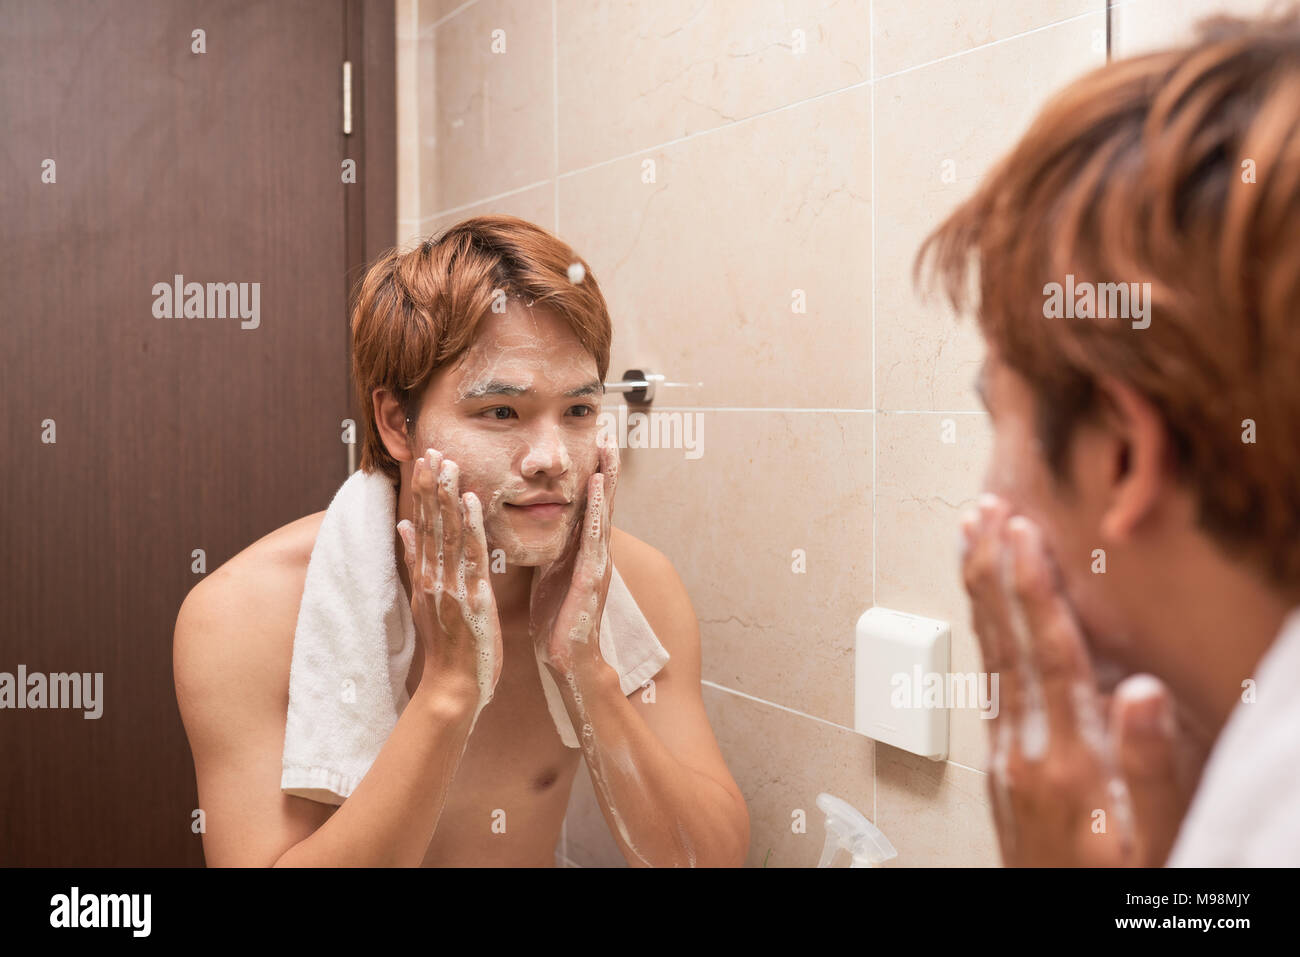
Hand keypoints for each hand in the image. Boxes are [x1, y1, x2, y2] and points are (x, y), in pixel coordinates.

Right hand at [397, 449, 503, 715]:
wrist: (454, 687)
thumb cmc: (449, 647)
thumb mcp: (428, 600)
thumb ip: (416, 562)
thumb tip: (403, 527)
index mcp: (426, 576)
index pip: (422, 524)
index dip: (424, 491)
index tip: (425, 459)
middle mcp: (433, 576)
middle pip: (430, 522)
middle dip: (432, 484)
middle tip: (432, 448)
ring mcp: (450, 586)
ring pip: (447, 533)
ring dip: (448, 496)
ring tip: (448, 463)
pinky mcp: (471, 597)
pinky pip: (470, 556)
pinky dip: (470, 527)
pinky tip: (472, 501)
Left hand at [529, 431, 619, 676]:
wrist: (569, 659)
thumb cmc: (558, 620)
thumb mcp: (550, 575)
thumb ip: (552, 549)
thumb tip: (539, 527)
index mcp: (582, 551)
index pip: (589, 505)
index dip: (594, 473)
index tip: (592, 441)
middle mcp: (595, 552)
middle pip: (602, 501)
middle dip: (606, 467)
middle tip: (606, 431)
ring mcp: (597, 564)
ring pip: (603, 512)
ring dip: (607, 479)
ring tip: (608, 448)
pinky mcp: (592, 578)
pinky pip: (594, 537)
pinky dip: (595, 509)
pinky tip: (595, 487)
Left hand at [959, 495, 1197, 865]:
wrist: (1062, 926)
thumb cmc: (1121, 888)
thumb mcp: (1154, 839)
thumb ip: (1150, 768)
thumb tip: (1143, 690)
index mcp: (1068, 759)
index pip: (1048, 652)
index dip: (1034, 587)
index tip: (1021, 531)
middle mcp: (1024, 752)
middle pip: (1005, 644)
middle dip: (993, 573)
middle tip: (981, 512)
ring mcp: (1005, 761)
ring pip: (987, 660)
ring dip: (980, 596)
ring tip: (971, 542)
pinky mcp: (1000, 772)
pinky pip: (986, 687)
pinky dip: (983, 639)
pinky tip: (985, 619)